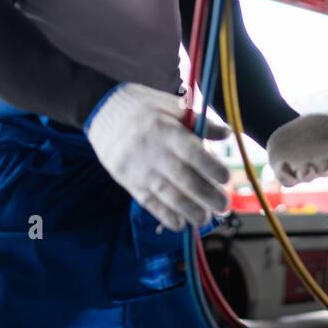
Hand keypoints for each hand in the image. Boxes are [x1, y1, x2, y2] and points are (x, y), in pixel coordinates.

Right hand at [85, 83, 230, 230]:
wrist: (100, 111)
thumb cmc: (141, 106)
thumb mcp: (169, 104)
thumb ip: (198, 121)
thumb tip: (227, 133)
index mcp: (166, 131)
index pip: (192, 153)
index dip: (210, 167)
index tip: (226, 178)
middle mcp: (153, 153)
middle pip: (183, 178)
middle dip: (206, 195)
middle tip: (223, 206)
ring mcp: (139, 170)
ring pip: (167, 194)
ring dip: (189, 210)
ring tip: (205, 219)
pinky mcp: (128, 181)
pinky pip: (148, 202)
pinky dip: (164, 215)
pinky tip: (180, 224)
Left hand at [266, 114, 327, 186]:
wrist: (287, 130)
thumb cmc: (316, 130)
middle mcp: (320, 166)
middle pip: (325, 170)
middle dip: (327, 167)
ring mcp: (302, 170)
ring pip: (306, 176)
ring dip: (308, 173)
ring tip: (308, 167)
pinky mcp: (285, 172)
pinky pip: (286, 180)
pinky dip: (286, 176)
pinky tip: (284, 165)